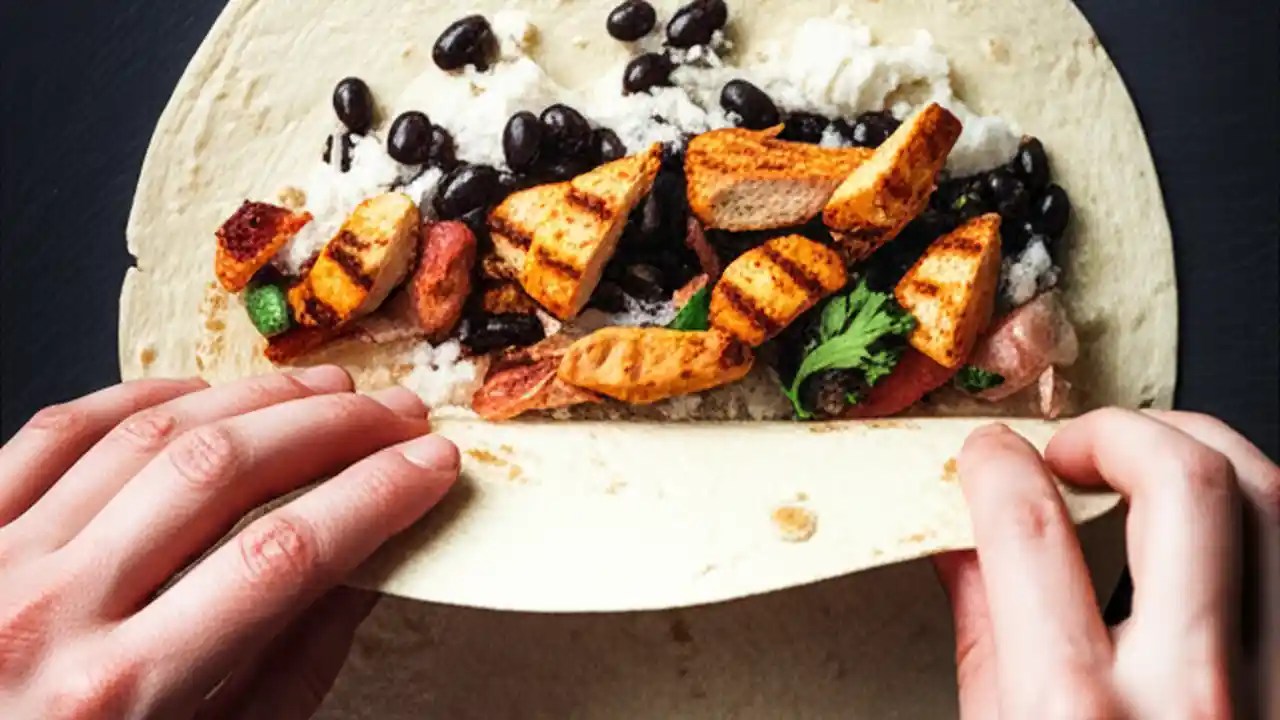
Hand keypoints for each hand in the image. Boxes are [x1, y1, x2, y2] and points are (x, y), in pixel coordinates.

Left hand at [0, 368, 458, 718]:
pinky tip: (205, 396)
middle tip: (396, 414)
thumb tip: (364, 571)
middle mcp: (52, 615)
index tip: (430, 465)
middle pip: (220, 474)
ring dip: (255, 400)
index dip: (374, 497)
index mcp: (125, 697)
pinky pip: (56, 430)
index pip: (284, 557)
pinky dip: (140, 398)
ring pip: (146, 436)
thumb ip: (286, 673)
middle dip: (330, 430)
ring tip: (327, 392)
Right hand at [934, 409, 1278, 718]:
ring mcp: (1270, 689)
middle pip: (1182, 482)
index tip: (990, 455)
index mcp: (1073, 711)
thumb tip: (963, 539)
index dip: (999, 466)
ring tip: (1145, 463)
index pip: (1031, 529)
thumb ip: (984, 633)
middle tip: (1075, 449)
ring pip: (1268, 500)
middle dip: (1118, 430)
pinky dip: (1247, 511)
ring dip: (1198, 450)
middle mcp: (1187, 693)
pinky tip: (1204, 520)